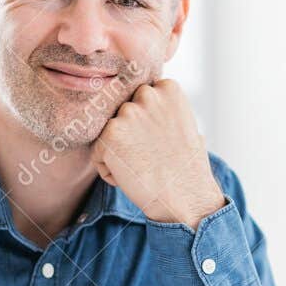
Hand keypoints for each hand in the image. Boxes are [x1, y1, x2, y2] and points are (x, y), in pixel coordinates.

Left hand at [90, 80, 225, 227]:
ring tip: (143, 167)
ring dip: (119, 151)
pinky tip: (132, 177)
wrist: (185, 198)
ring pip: (110, 132)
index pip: (141, 97)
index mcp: (168, 88)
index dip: (147, 122)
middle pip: (124, 112)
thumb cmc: (187, 168)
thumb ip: (164, 109)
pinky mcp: (109, 135)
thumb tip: (147, 103)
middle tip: (150, 156)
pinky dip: (110, 170)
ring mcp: (127, 114)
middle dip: (130, 132)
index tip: (161, 140)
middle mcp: (146, 94)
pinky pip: (98, 154)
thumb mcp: (186, 125)